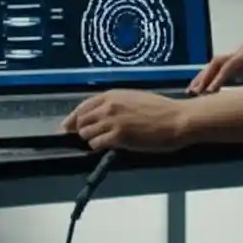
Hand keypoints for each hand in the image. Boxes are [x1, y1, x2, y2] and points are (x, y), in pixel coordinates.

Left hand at [60, 90, 189, 151]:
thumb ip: (115, 105)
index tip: (65, 129)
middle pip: (81, 121)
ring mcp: (112, 120)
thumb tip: (100, 115)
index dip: (72, 120)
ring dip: (92, 140)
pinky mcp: (118, 136)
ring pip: (86, 133)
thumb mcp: (134, 99)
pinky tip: (110, 146)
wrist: (177, 119)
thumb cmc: (161, 110)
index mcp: (112, 95)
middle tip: (92, 138)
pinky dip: (99, 146)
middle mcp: (109, 105)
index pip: (82, 107)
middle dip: (83, 131)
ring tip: (106, 141)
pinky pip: (96, 143)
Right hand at [188, 41, 242, 94]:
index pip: (230, 64)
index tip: (209, 93)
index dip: (219, 78)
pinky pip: (222, 67)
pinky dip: (211, 76)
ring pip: (217, 63)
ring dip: (204, 76)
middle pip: (218, 61)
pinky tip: (203, 88)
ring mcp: (241, 52)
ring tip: (191, 91)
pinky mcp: (241, 60)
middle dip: (205, 76)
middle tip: (195, 93)